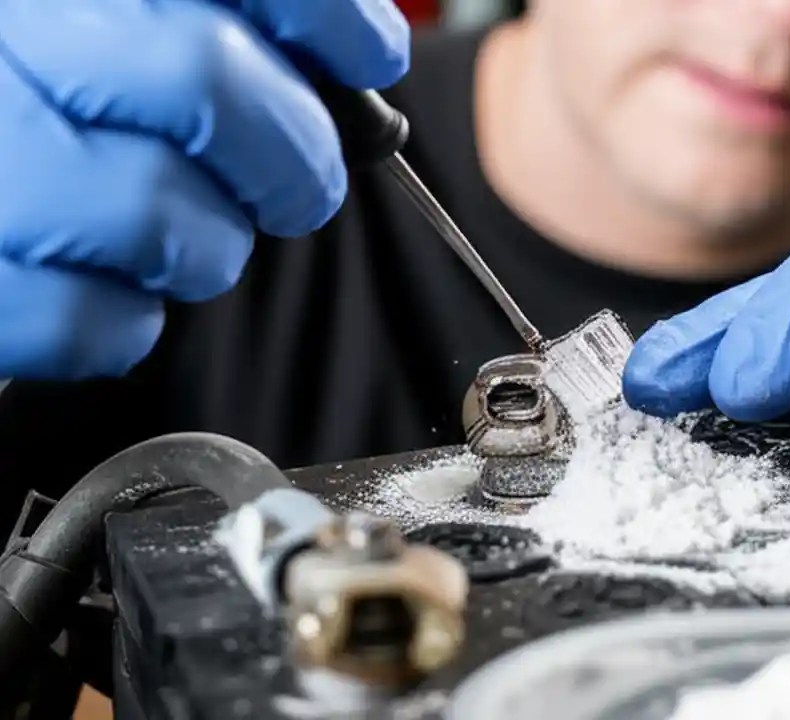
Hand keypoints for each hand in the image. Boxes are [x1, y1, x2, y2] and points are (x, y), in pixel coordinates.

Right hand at [0, 0, 408, 378]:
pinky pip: (84, 318)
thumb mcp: (132, 41)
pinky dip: (128, 321)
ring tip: (189, 236)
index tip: (374, 54)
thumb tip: (359, 58)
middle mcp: (8, 48)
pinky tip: (120, 288)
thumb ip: (230, 40)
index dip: (325, 13)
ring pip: (154, 211)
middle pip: (204, 76)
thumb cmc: (69, 120)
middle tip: (303, 190)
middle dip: (295, 154)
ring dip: (211, 246)